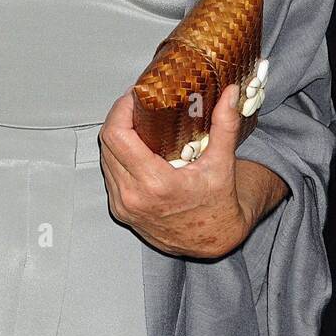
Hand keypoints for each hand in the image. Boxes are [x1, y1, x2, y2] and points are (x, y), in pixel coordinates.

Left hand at [100, 83, 284, 258]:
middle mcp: (133, 197)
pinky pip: (110, 175)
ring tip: (136, 122)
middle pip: (107, 143)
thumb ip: (225, 125)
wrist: (214, 242)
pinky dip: (118, 157)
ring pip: (105, 159)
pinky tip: (134, 147)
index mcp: (155, 184)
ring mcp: (124, 207)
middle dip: (119, 118)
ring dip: (116, 137)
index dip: (120, 110)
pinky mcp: (121, 212)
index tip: (135, 97)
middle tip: (137, 104)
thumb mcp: (223, 164)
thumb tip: (230, 93)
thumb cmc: (218, 207)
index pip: (117, 136)